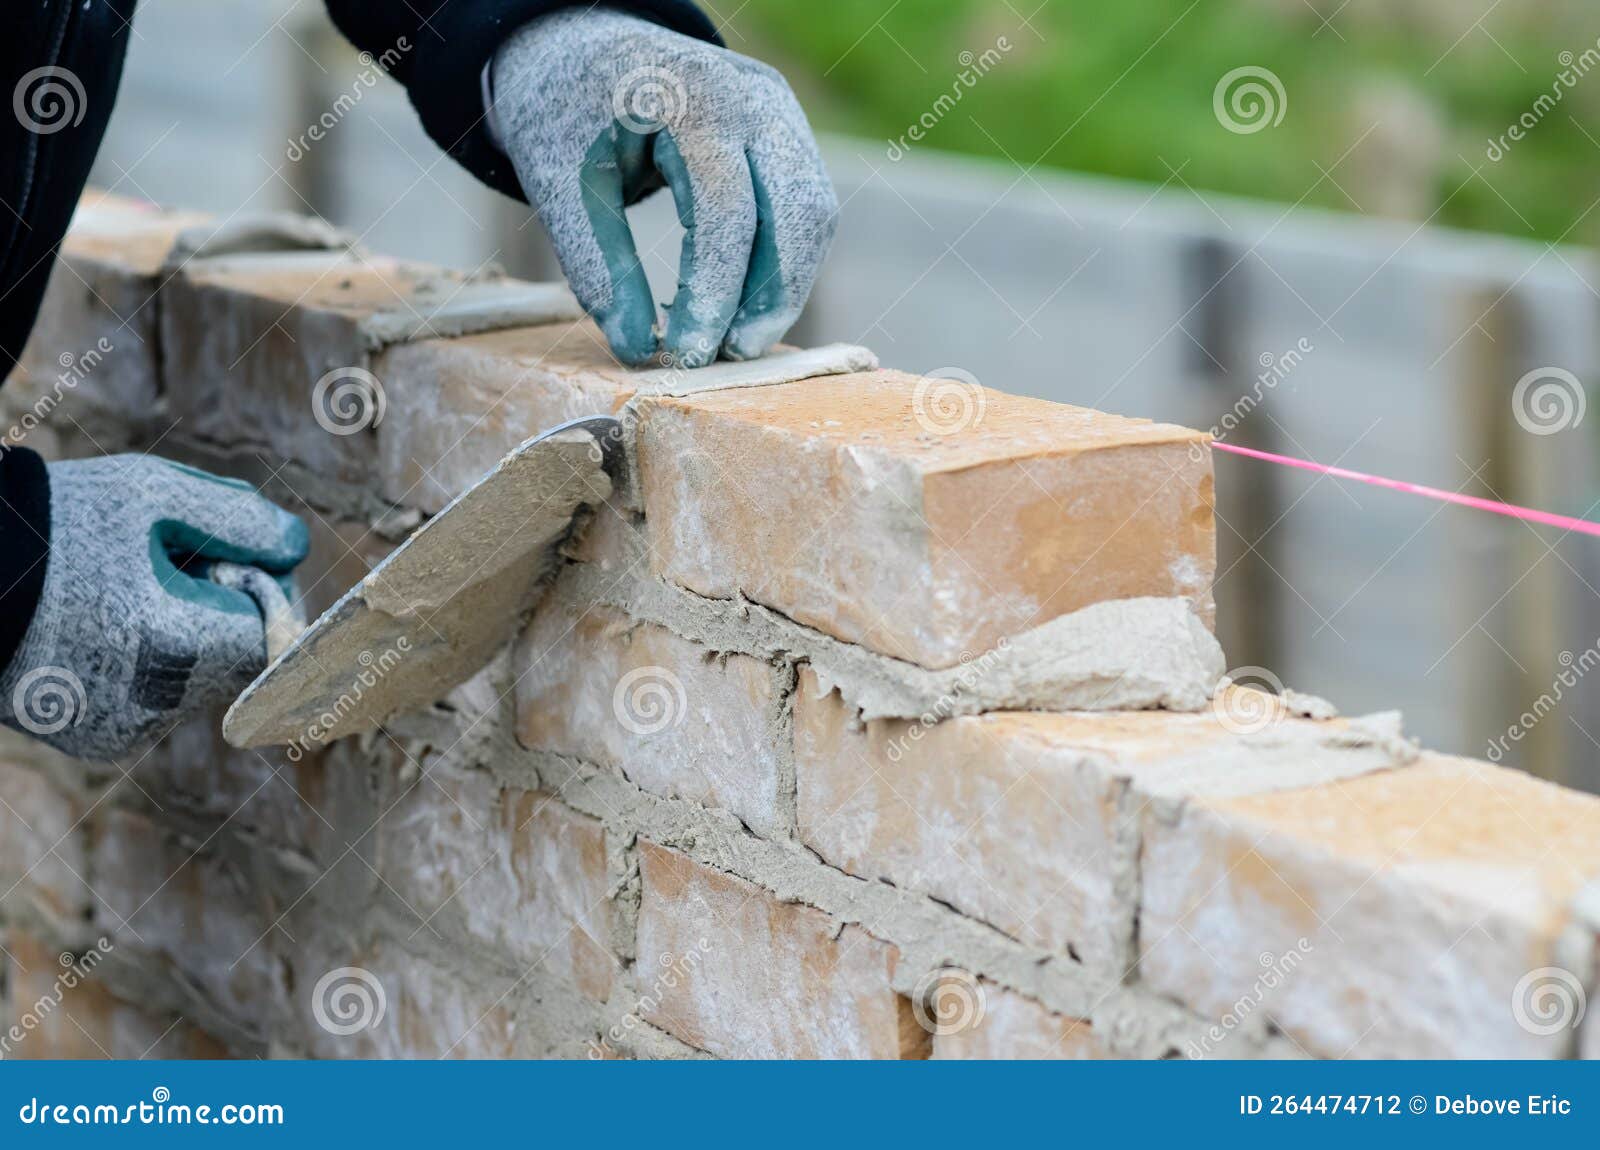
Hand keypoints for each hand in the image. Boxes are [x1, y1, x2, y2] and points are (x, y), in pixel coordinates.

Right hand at [0, 455, 308, 760]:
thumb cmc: (53, 524)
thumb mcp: (152, 492)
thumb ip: (239, 518)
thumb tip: (297, 547)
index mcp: (176, 644)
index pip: (272, 630)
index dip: (260, 585)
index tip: (223, 553)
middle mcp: (154, 703)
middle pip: (238, 660)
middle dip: (226, 611)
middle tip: (171, 563)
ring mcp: (124, 730)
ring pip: (199, 681)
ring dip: (189, 637)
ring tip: (127, 590)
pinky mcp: (98, 740)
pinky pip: (157, 701)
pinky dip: (151, 664)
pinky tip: (106, 624)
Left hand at [491, 8, 837, 366]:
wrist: (582, 48)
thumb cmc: (565, 113)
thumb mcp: (561, 186)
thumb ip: (597, 265)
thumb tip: (636, 349)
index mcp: (692, 99)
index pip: (727, 212)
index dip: (715, 293)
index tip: (690, 354)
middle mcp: (753, 99)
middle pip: (795, 214)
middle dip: (771, 298)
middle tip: (729, 356)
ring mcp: (780, 113)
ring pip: (814, 216)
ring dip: (785, 288)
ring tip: (736, 339)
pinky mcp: (787, 135)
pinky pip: (806, 209)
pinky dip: (783, 264)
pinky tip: (743, 304)